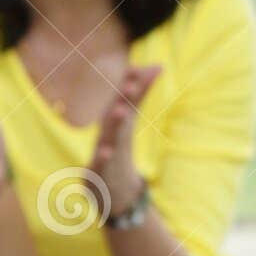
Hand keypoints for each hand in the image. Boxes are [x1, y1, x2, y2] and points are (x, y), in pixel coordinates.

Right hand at [89, 64, 160, 214]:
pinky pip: (100, 165)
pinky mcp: (97, 173)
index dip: (131, 85)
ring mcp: (102, 152)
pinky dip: (102, 158)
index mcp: (116, 121)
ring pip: (108, 137)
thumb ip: (141, 93)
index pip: (124, 100)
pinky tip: (106, 151)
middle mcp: (108, 133)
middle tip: (132, 82)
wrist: (106, 189)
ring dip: (114, 124)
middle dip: (123, 98)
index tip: (136, 68)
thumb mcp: (128, 120)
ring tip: (121, 111)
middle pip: (116, 114)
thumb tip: (158, 65)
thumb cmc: (115, 148)